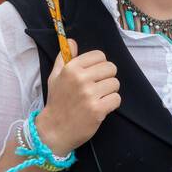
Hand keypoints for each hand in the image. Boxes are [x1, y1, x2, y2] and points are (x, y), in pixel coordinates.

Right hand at [37, 38, 121, 153]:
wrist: (54, 130)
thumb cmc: (57, 102)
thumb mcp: (55, 77)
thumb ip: (63, 58)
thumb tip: (72, 41)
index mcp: (71, 68)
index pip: (99, 55)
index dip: (100, 65)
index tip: (95, 74)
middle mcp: (81, 79)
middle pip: (111, 68)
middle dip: (107, 77)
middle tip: (98, 87)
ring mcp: (90, 94)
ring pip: (115, 83)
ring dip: (110, 91)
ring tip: (99, 98)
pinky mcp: (98, 109)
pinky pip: (117, 99)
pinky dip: (112, 103)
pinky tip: (102, 107)